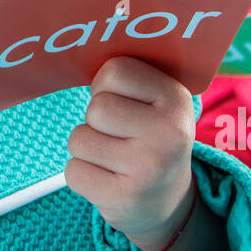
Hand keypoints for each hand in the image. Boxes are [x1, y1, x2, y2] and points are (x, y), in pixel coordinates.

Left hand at [64, 55, 195, 250]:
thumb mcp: (158, 103)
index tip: (122, 100)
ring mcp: (148, 170)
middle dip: (96, 120)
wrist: (168, 203)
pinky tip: (107, 179)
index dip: (106, 85)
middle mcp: (169, 134)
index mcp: (177, 99)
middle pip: (96, 108)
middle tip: (118, 134)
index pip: (115, 71)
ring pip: (79, 139)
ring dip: (87, 148)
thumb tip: (77, 48)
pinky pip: (74, 172)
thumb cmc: (150, 138)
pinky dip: (82, 174)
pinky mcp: (124, 199)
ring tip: (114, 157)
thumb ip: (130, 76)